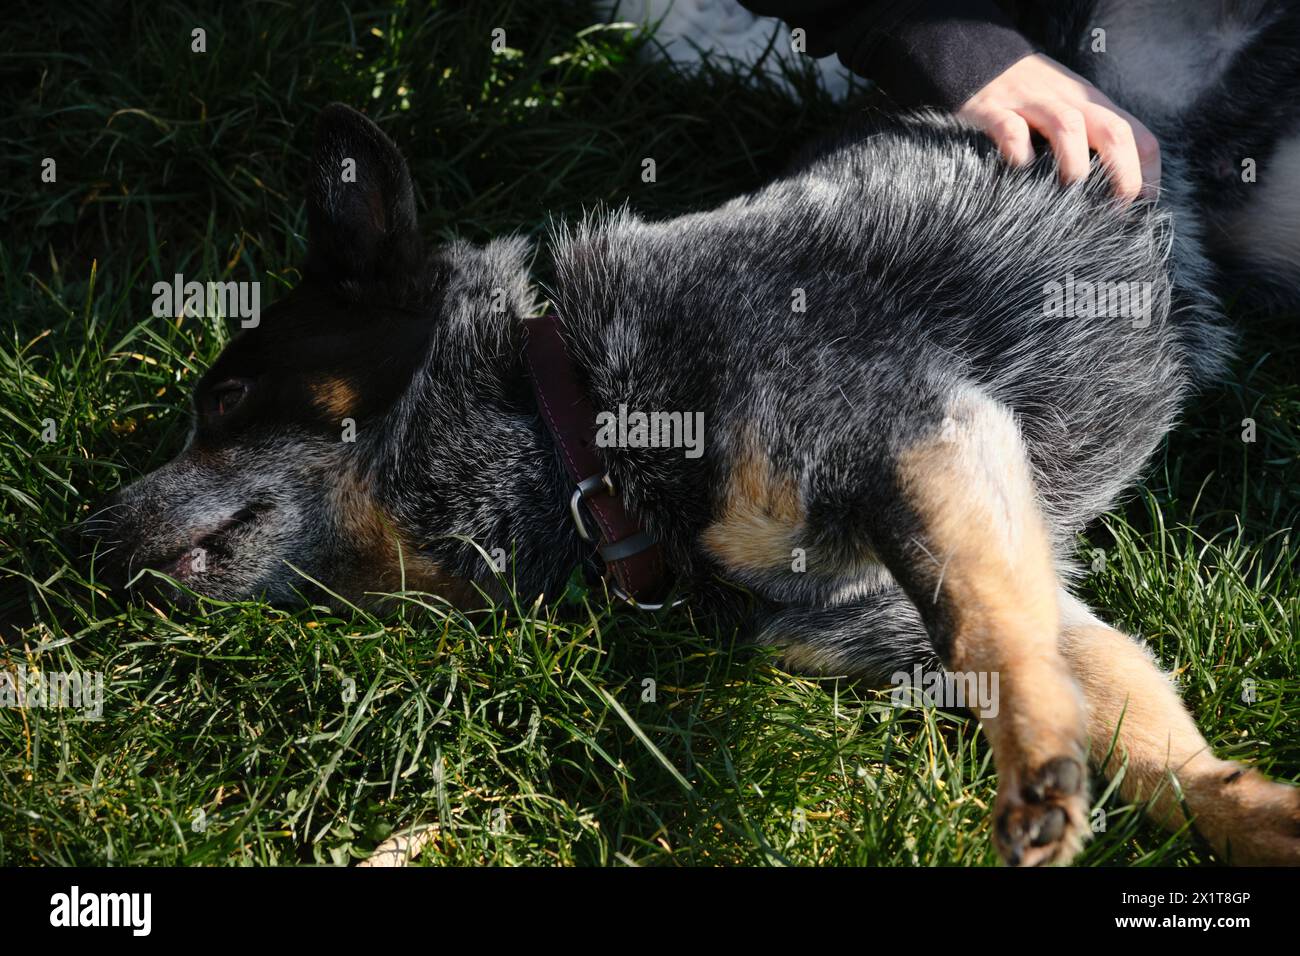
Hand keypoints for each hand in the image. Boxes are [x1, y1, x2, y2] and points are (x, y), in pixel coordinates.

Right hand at [957, 53, 1160, 200]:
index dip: (1145, 173)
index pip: (1137, 136)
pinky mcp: (995, 111)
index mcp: (1092, 106)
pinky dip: (1019, 152)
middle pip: (1113, 132)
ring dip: (1074, 165)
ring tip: (1069, 193)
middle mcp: (1070, 103)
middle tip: (1113, 209)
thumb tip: (1113, 193)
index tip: (1136, 206)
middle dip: (1122, 174)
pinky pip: (1012, 130)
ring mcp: (1032, 105)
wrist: (981, 60)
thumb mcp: (1070, 109)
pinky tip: (1020, 169)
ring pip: (1068, 127)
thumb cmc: (1030, 99)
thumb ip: (1091, 141)